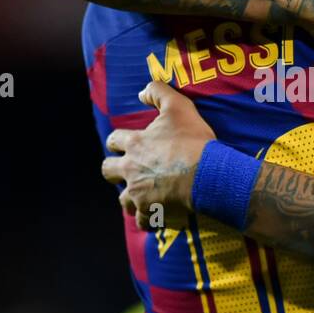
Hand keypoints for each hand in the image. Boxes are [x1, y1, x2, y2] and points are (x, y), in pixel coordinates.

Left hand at [101, 81, 215, 229]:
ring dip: (130, 198)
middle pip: (107, 170)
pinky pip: (141, 221)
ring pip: (122, 200)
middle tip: (128, 171)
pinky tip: (155, 217)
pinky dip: (147, 219)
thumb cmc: (193, 140)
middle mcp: (130, 169)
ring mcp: (138, 193)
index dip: (118, 141)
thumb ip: (158, 92)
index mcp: (134, 144)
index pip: (113, 140)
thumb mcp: (178, 106)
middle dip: (114, 170)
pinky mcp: (150, 211)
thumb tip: (141, 91)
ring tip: (141, 197)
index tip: (125, 143)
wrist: (206, 174)